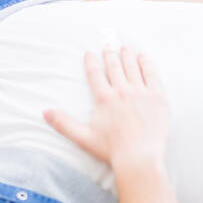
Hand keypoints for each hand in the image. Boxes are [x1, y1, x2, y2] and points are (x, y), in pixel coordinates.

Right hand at [43, 46, 168, 170]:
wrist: (140, 157)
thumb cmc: (111, 150)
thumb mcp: (83, 137)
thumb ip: (63, 124)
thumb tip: (45, 113)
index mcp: (104, 99)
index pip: (95, 74)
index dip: (91, 62)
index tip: (89, 53)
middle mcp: (122, 92)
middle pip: (114, 67)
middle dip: (110, 54)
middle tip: (108, 44)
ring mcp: (141, 93)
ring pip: (133, 68)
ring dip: (128, 56)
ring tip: (125, 48)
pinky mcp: (157, 98)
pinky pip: (152, 75)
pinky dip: (147, 64)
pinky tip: (144, 58)